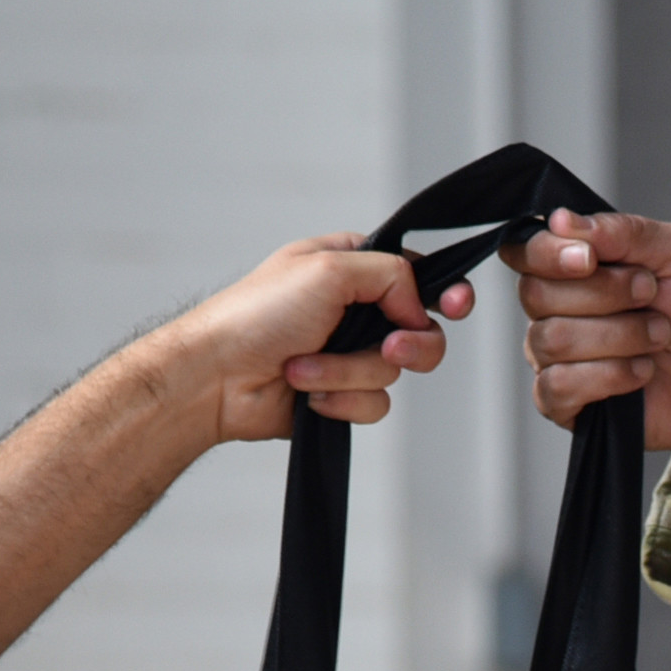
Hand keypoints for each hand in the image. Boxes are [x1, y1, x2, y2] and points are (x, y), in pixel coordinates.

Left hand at [162, 234, 475, 440]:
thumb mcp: (329, 269)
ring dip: (348, 372)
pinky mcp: (339, 393)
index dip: (442, 291)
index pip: (416, 273)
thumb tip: (417, 306)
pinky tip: (306, 393)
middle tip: (388, 348)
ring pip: (394, 371)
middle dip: (408, 344)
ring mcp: (347, 352)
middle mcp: (353, 308)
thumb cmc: (256, 315)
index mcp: (350, 266)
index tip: (454, 305)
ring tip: (305, 367)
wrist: (216, 378)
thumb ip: (391, 274)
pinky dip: (340, 399)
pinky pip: (373, 403)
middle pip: (420, 329)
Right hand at [517, 210, 670, 475]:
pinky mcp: (566, 404)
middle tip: (651, 295)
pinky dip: (609, 376)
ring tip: (659, 336)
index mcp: (574, 268)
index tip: (591, 259)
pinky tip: (643, 372)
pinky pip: (558, 387)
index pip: (526, 252)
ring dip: (617, 336)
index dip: (549, 253)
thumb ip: (624, 231)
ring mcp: (556, 359)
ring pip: (551, 340)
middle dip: (604, 294)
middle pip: (536, 294)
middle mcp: (555, 311)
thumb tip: (563, 221)